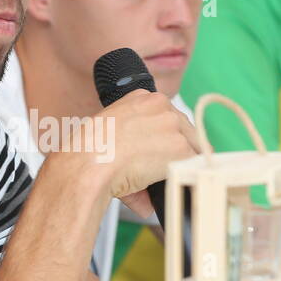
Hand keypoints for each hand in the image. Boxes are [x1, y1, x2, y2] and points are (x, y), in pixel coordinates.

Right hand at [94, 90, 200, 218]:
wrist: (89, 164)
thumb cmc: (90, 152)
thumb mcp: (111, 139)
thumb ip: (133, 149)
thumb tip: (143, 179)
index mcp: (142, 98)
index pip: (168, 117)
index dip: (165, 138)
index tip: (158, 151)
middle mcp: (160, 105)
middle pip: (185, 130)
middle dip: (175, 151)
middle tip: (159, 170)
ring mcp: (172, 125)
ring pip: (191, 147)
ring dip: (178, 164)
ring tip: (158, 179)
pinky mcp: (180, 147)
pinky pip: (191, 165)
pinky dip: (181, 177)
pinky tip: (165, 183)